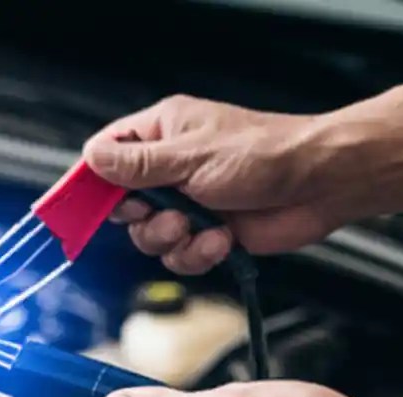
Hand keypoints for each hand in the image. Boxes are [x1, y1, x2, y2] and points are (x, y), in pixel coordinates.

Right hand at [83, 95, 344, 274]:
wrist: (320, 183)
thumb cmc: (266, 154)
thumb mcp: (191, 157)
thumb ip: (137, 165)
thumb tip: (92, 159)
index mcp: (162, 134)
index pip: (106, 155)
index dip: (91, 183)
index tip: (83, 207)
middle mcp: (171, 168)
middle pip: (123, 206)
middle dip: (141, 219)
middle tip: (163, 214)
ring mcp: (190, 203)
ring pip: (150, 237)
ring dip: (170, 240)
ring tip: (197, 226)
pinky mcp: (209, 233)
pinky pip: (180, 257)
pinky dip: (198, 254)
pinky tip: (222, 239)